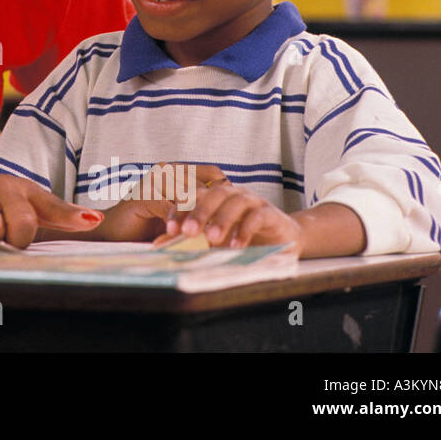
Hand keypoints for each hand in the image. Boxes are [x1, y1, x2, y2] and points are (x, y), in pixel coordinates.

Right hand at [0, 166, 101, 249]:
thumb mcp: (22, 200)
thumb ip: (56, 213)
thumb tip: (95, 220)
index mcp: (23, 187)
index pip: (50, 205)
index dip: (70, 215)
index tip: (92, 221)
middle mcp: (1, 186)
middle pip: (23, 226)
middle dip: (14, 240)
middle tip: (1, 234)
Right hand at [89, 162, 225, 241]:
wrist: (112, 231)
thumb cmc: (145, 224)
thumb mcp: (178, 214)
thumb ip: (198, 209)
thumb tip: (230, 216)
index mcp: (177, 170)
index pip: (214, 174)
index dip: (227, 192)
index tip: (236, 214)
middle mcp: (167, 170)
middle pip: (207, 183)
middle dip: (219, 206)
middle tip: (232, 227)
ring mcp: (155, 180)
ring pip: (193, 197)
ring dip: (204, 218)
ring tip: (216, 236)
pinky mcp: (145, 195)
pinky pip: (173, 209)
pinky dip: (184, 225)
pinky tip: (192, 238)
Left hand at [157, 171, 301, 250]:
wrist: (281, 240)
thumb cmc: (240, 237)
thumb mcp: (211, 240)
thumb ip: (187, 238)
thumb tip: (159, 243)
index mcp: (213, 196)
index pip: (193, 196)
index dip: (180, 210)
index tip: (169, 228)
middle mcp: (231, 194)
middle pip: (212, 195)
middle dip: (198, 212)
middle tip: (186, 231)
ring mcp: (252, 201)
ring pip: (234, 202)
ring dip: (221, 219)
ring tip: (211, 239)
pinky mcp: (271, 213)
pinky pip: (257, 217)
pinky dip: (245, 230)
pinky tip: (236, 245)